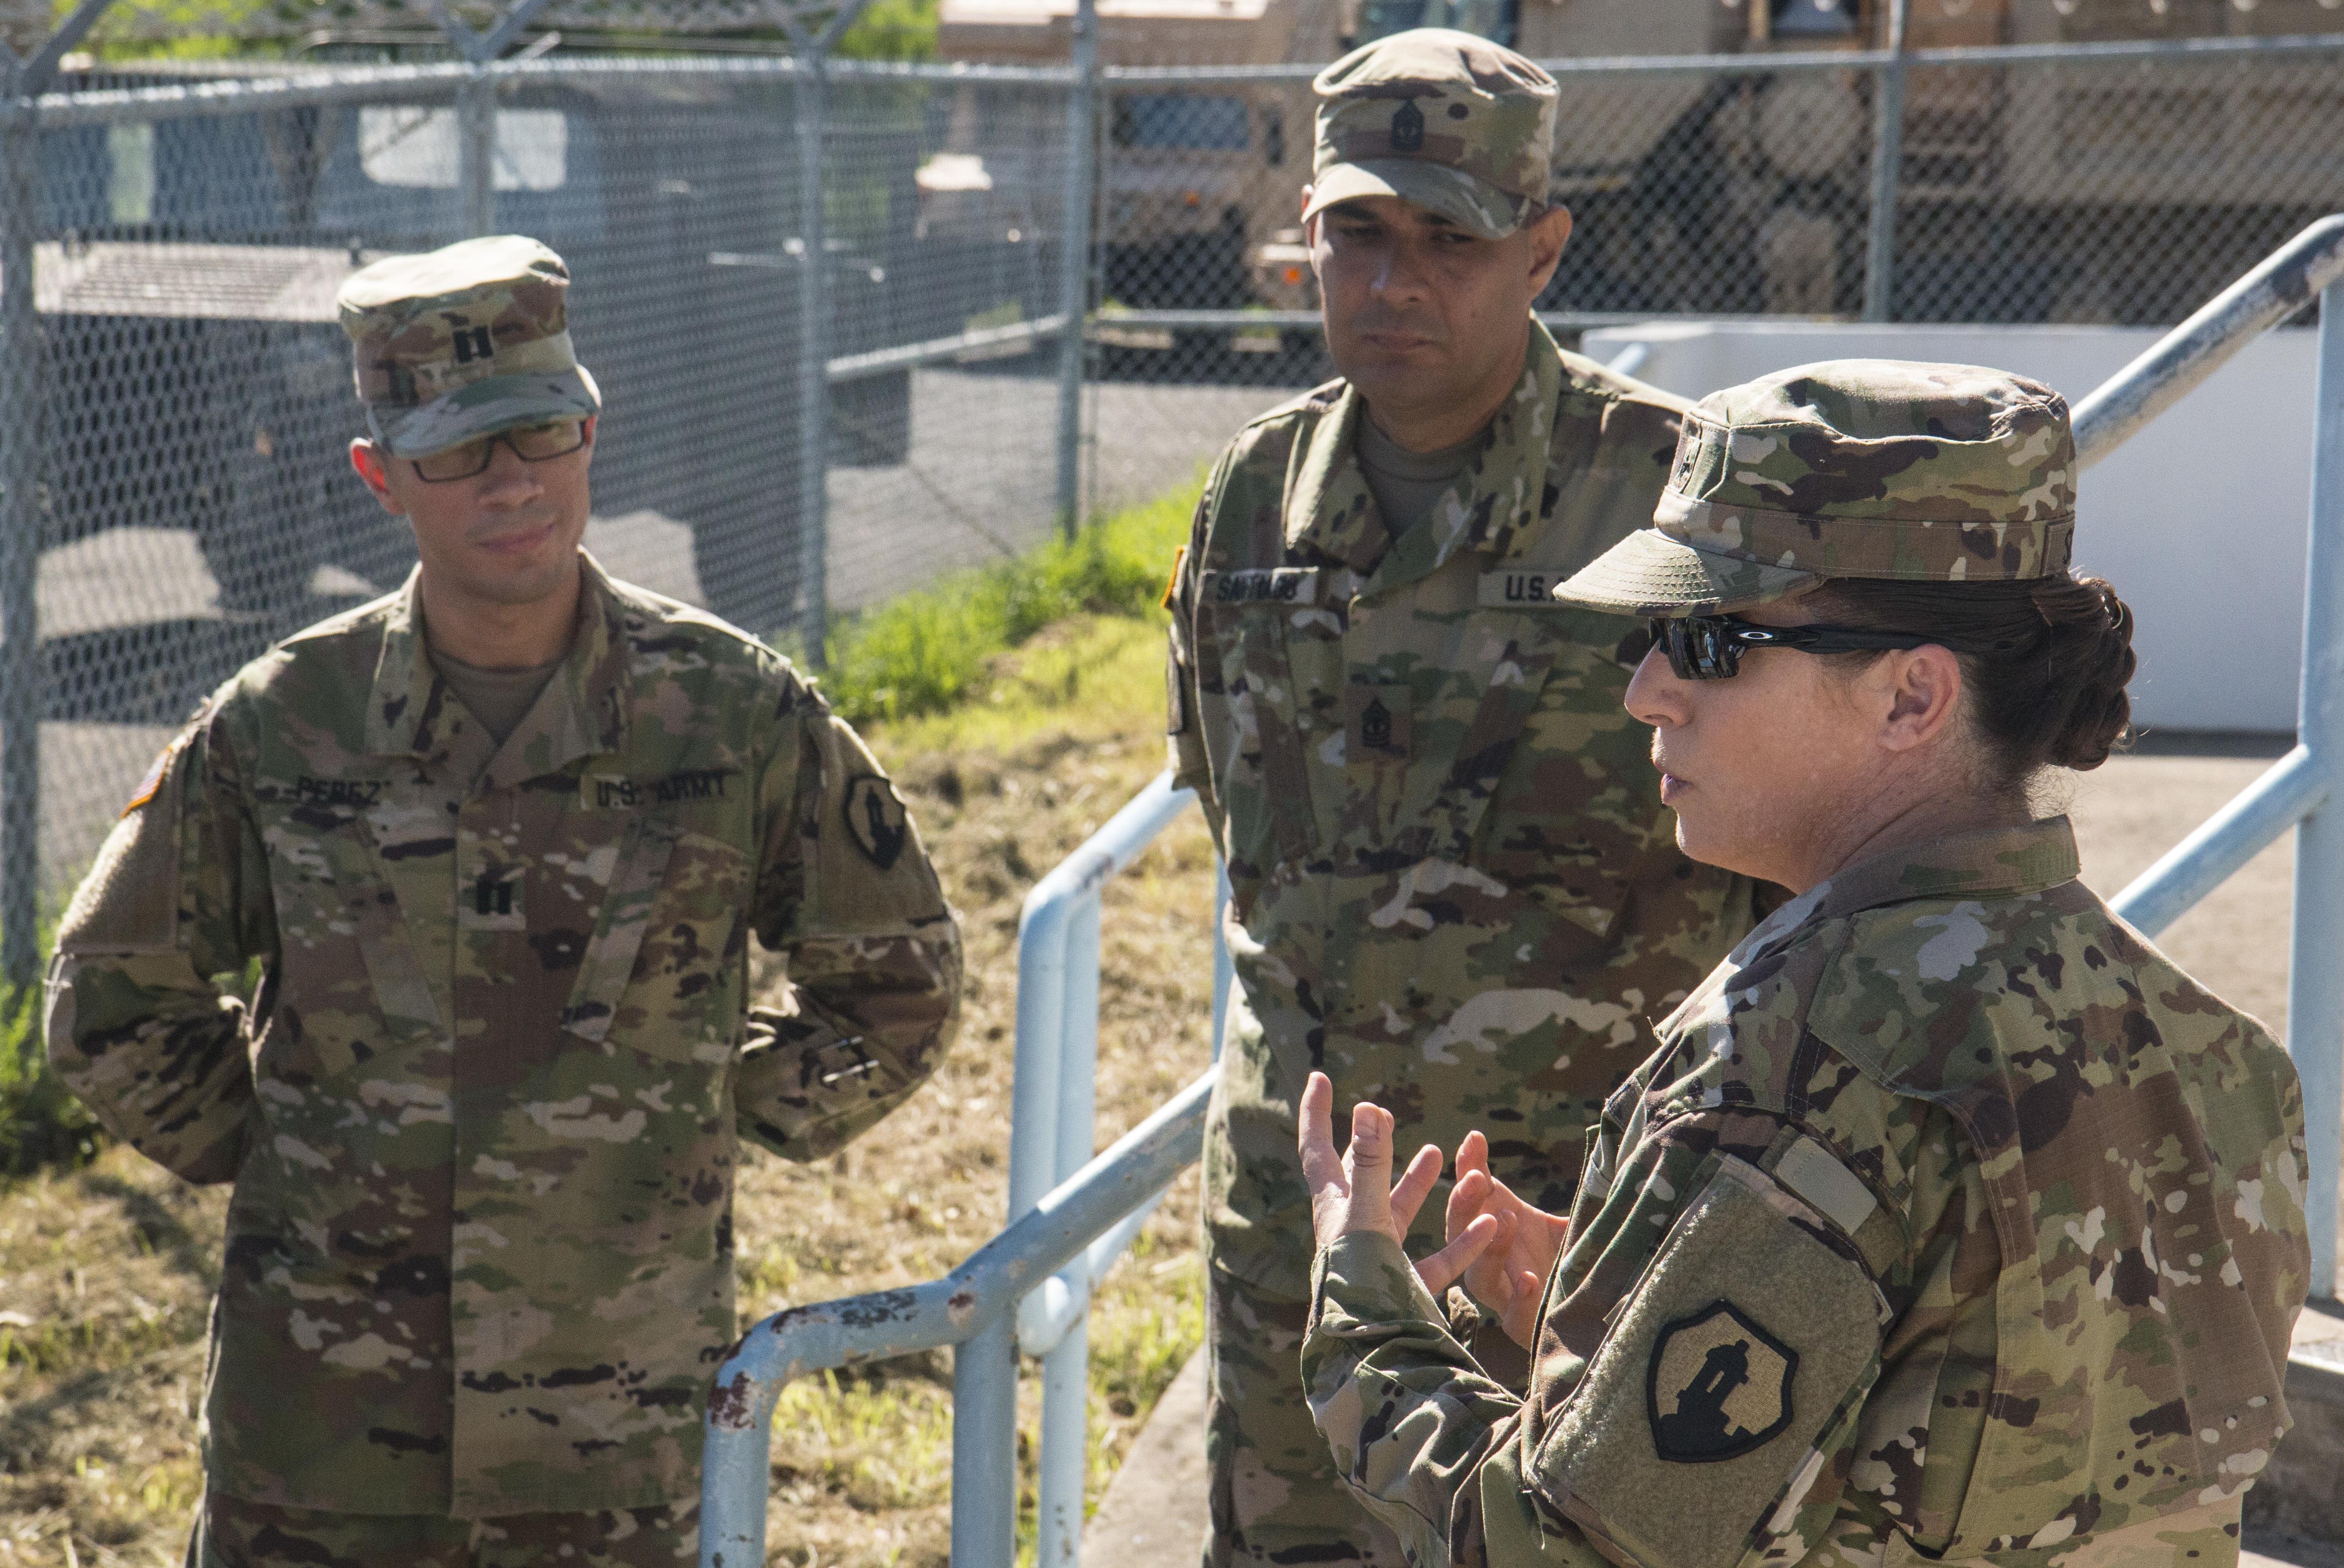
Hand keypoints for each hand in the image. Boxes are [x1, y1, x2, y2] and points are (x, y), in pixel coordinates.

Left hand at [1298, 1071, 1497, 1297]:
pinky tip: (1490, 1224)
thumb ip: (1372, 1162)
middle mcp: (1352, 1230)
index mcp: (1334, 1208)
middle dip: (1372, 1147)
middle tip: (1383, 1115)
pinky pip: (1437, 1259)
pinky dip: (1462, 1241)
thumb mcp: (1367, 1214)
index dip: (1316, 1112)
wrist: (1372, 1356)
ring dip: (1417, 1184)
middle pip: (1359, 1177)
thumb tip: (1368, 1106)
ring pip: (1399, 1213)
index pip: (1317, 1148)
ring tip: (1440, 1154)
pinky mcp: (1407, 1289)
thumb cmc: (1361, 1281)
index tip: (1319, 1076)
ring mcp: (1379, 1259)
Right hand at [1443, 1129, 1569, 1348]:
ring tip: (1506, 1219)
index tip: (1474, 1138)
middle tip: (1475, 1179)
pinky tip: (1528, 1278)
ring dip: (1488, 1249)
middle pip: (1461, 1234)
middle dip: (1464, 1205)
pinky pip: (1513, 1318)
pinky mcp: (1521, 1327)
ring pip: (1480, 1277)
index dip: (1469, 1167)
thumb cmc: (1572, 1257)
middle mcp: (1491, 1260)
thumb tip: (1541, 1144)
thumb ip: (1567, 1194)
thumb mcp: (1565, 1218)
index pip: (1474, 1195)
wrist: (1593, 1310)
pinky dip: (1518, 1298)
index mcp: (1496, 1225)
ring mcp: (1503, 1296)